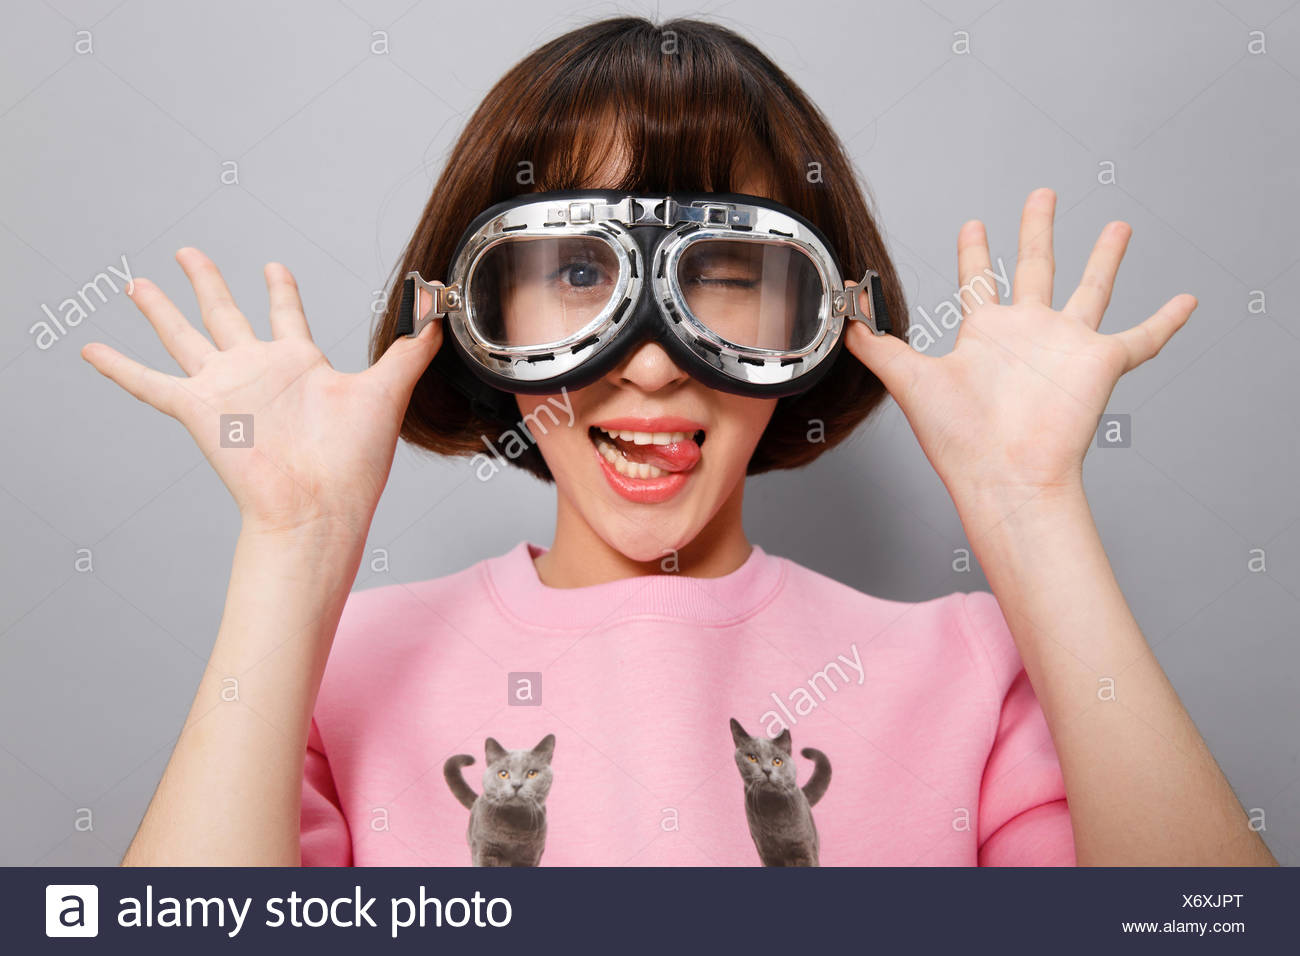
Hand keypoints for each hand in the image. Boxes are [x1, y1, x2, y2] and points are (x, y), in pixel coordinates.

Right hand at [81, 248, 440, 537]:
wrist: (322, 506)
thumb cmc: (355, 461)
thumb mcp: (388, 391)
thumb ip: (411, 351)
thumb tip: (441, 315)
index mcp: (299, 363)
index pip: (286, 314)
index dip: (278, 289)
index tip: (272, 266)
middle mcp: (258, 371)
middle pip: (224, 313)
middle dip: (208, 282)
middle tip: (188, 252)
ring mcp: (225, 389)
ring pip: (183, 336)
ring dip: (159, 310)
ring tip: (136, 283)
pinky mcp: (198, 410)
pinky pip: (148, 383)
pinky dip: (118, 367)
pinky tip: (89, 348)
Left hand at [846, 188, 1195, 514]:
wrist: (1003, 475)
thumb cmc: (959, 439)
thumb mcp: (908, 380)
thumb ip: (878, 347)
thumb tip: (844, 317)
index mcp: (985, 334)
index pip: (978, 280)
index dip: (973, 251)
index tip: (972, 223)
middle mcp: (1027, 333)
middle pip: (1034, 266)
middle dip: (1036, 229)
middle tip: (1041, 194)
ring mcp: (1066, 346)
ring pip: (1092, 288)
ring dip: (1105, 258)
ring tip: (1118, 225)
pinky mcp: (1101, 363)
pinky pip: (1143, 338)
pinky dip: (1167, 321)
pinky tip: (1188, 300)